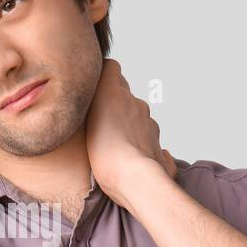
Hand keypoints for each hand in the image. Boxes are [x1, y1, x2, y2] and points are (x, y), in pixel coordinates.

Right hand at [85, 59, 176, 208]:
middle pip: (125, 96)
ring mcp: (150, 125)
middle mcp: (136, 104)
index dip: (105, 75)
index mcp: (115, 94)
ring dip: (128, 127)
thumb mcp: (87, 116)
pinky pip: (148, 143)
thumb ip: (95, 98)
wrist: (134, 178)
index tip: (97, 87)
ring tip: (114, 146)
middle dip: (116, 106)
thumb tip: (100, 82)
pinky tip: (132, 161)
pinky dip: (142, 148)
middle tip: (101, 123)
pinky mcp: (159, 148)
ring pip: (139, 119)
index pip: (112, 68)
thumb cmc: (104, 152)